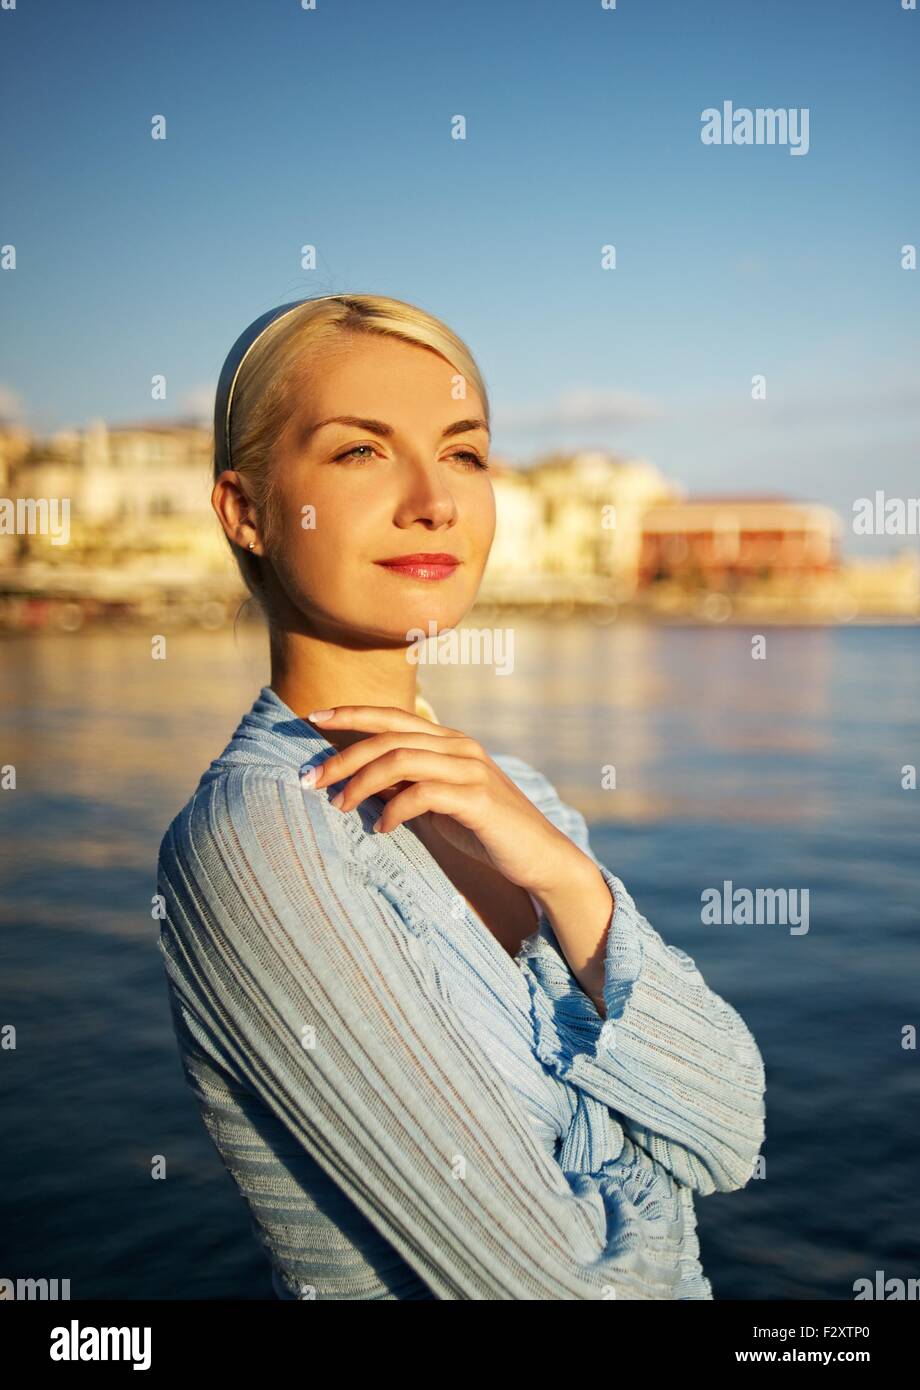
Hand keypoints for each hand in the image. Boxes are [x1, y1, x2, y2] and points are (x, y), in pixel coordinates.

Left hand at [304, 704, 593, 899]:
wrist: (539, 856)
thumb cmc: (484, 831)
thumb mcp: (439, 803)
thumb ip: (407, 785)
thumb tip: (362, 782)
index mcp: (449, 741)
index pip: (393, 717)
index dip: (351, 713)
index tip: (312, 717)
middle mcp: (459, 746)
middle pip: (389, 736)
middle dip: (342, 755)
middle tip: (310, 779)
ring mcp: (470, 769)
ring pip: (401, 759)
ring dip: (361, 783)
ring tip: (339, 806)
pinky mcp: (477, 798)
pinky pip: (423, 793)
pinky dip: (394, 809)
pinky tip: (382, 829)